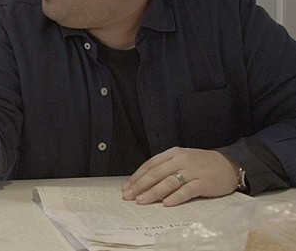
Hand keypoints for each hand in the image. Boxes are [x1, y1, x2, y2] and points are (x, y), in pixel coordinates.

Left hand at [121, 147, 238, 205]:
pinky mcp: (204, 182)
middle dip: (140, 186)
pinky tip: (166, 203)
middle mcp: (181, 160)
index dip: (137, 177)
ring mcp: (193, 171)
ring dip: (153, 192)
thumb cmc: (202, 164)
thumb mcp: (182, 159)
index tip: (126, 187)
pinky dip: (176, 197)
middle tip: (129, 196)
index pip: (150, 165)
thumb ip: (165, 167)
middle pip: (156, 173)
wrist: (229, 164)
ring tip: (142, 201)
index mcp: (173, 153)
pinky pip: (187, 190)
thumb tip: (144, 182)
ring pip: (168, 182)